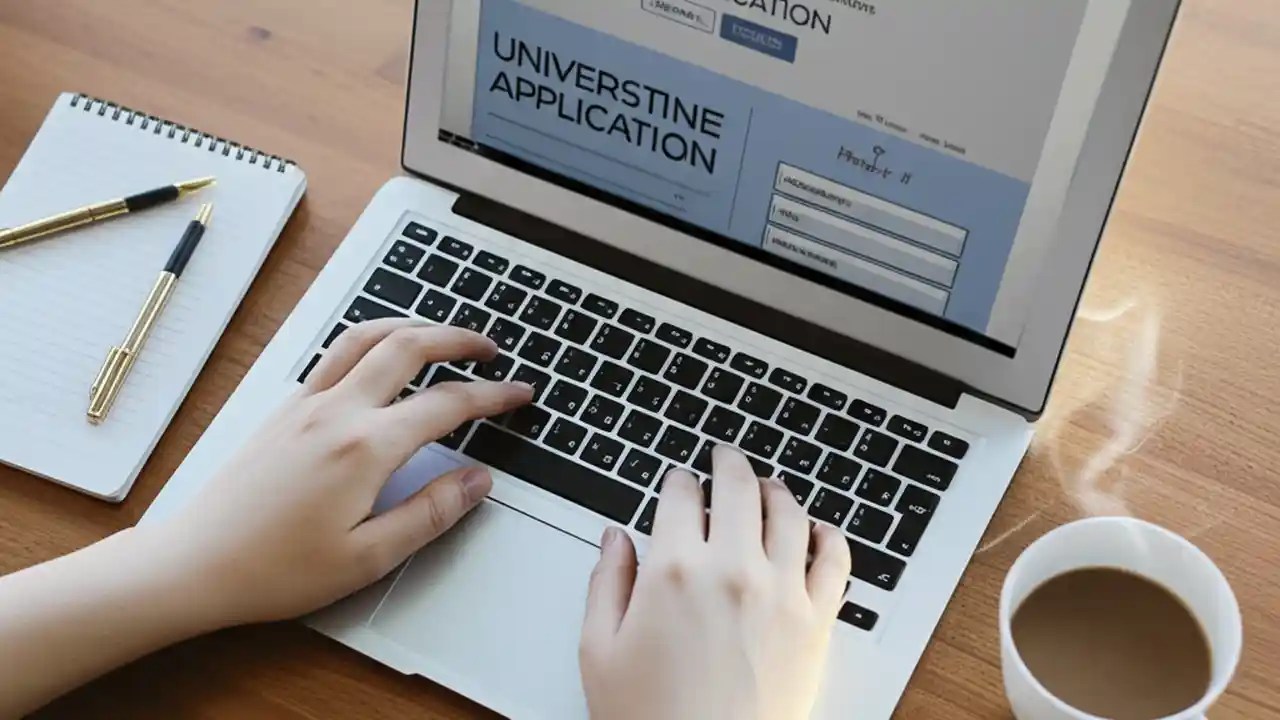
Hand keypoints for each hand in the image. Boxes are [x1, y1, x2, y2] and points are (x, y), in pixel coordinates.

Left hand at [158, 318, 533, 625]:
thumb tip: (477, 480)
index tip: (519, 393)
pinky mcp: (282, 410)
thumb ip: (431, 513)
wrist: (195, 564)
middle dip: (457, 338)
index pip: (447, 405)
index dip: (492, 396)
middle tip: (489, 349)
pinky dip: (368, 340)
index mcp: (365, 448)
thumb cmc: (276, 569)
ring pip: (365, 337)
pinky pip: (333, 354)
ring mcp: (305, 404)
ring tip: (439, 335)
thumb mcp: (369, 557)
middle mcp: (336, 412)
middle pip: (408, 347)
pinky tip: (377, 357)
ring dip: (410, 326)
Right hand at [580, 446, 851, 719]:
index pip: (681, 494)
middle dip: (729, 464)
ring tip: (769, 486)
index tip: (679, 481)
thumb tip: (615, 540)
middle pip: (738, 488)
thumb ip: (606, 584)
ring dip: (776, 490)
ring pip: (788, 513)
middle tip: (726, 458)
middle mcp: (732, 569)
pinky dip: (828, 536)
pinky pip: (834, 559)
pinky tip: (817, 530)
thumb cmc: (652, 718)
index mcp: (673, 569)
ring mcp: (781, 592)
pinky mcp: (816, 621)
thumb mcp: (599, 652)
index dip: (678, 480)